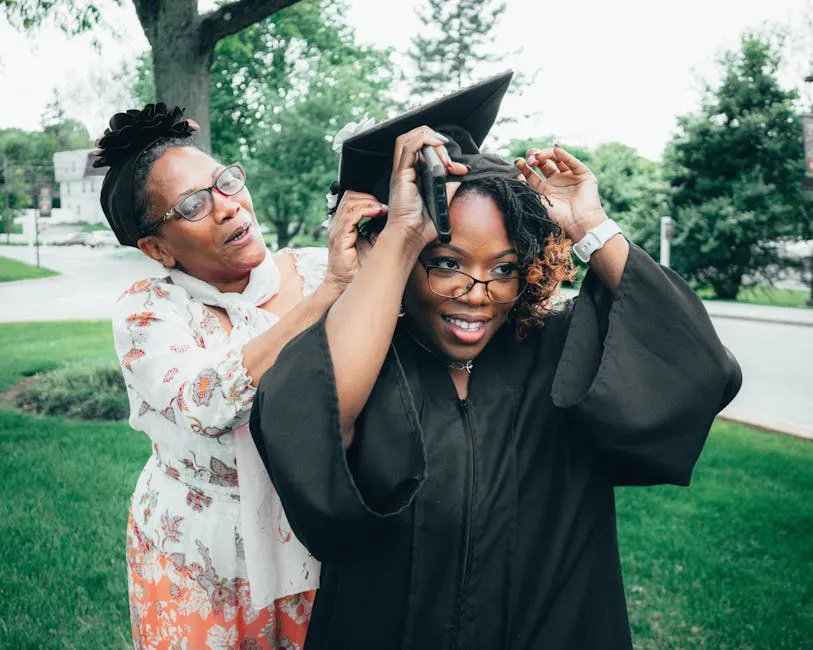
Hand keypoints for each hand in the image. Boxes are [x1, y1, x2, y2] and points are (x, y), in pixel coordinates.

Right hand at [323, 191, 386, 290]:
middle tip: (384, 206)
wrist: (343, 286)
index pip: (351, 200)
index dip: (367, 198)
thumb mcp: (368, 244)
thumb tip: (389, 220)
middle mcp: (338, 225)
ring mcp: (337, 230)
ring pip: (350, 202)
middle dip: (369, 197)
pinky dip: (366, 211)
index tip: (383, 206)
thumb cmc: (357, 269)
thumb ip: (373, 230)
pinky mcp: (339, 237)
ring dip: (369, 202)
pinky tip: (377, 213)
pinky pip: (351, 216)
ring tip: (382, 209)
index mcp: (343, 225)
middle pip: (350, 197)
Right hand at [385, 126, 468, 246]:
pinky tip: (438, 150)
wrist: (411, 238)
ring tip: (444, 151)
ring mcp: (402, 171)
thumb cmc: (421, 227)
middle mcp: (405, 171)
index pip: (424, 150)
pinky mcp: (401, 174)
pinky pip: (409, 146)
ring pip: (410, 138)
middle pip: (414, 138)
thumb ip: (448, 189)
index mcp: (412, 176)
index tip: (460, 168)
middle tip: (450, 159)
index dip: (443, 152)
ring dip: (431, 138)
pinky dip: (425, 141)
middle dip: (436, 140)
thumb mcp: (441, 203)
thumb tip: (459, 177)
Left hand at [515, 145, 607, 240]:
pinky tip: (556, 150)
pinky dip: (565, 155)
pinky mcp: (583, 175)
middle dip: (535, 158)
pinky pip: (573, 162)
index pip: (532, 174)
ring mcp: (569, 177)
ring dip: (547, 154)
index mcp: (544, 189)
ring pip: (557, 159)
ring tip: (539, 156)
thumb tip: (518, 176)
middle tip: (530, 159)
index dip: (524, 167)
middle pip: (543, 163)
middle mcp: (556, 181)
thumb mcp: (538, 203)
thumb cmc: (557, 217)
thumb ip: (528, 190)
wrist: (578, 223)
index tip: (517, 162)